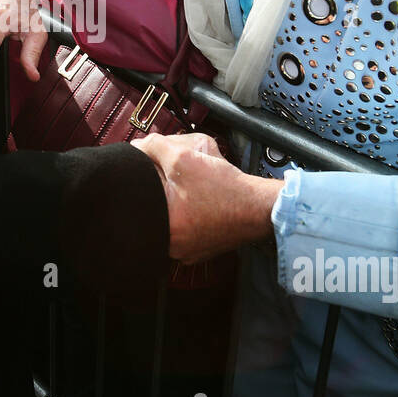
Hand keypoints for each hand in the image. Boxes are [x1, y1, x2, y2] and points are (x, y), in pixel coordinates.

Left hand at [130, 133, 280, 263]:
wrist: (260, 208)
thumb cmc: (226, 187)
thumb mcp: (185, 156)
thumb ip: (155, 147)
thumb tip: (137, 145)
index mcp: (163, 228)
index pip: (141, 194)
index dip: (148, 174)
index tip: (161, 167)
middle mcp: (172, 247)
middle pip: (155, 206)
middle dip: (164, 186)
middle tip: (181, 177)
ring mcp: (186, 251)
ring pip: (170, 216)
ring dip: (177, 199)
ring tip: (194, 188)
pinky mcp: (199, 249)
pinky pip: (185, 226)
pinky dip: (189, 212)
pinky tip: (201, 201)